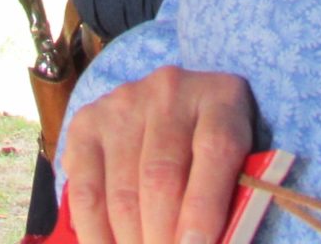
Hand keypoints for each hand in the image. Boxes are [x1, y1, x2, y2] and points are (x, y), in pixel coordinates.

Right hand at [62, 65, 250, 243]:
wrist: (173, 106)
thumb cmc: (212, 151)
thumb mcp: (236, 163)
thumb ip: (230, 202)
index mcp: (220, 98)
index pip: (216, 148)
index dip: (205, 207)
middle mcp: (169, 92)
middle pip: (161, 176)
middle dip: (162, 238)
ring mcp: (123, 104)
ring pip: (122, 191)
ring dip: (130, 242)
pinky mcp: (87, 123)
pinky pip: (84, 191)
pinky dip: (95, 235)